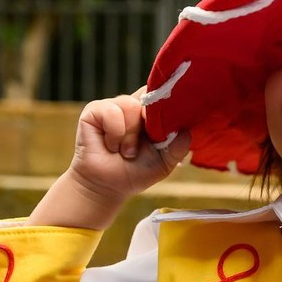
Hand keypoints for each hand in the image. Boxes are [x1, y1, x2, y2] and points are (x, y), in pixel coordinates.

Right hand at [29, 90, 190, 229]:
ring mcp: (113, 106)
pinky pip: (112, 112)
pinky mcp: (94, 111)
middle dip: (150, 125)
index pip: (162, 93)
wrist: (108, 187)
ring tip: (126, 151)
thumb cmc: (136, 172)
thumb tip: (187, 129)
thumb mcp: (166, 161)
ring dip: (130, 135)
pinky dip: (115, 133)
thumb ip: (179, 146)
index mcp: (150, 114)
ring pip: (131, 105)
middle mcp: (132, 105)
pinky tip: (111, 146)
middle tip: (143, 147)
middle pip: (149, 98)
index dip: (168, 104)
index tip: (170, 122)